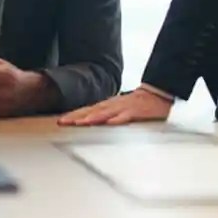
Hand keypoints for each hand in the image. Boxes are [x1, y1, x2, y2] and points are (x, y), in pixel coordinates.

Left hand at [57, 89, 172, 125]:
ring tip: (80, 122)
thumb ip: (105, 115)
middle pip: (91, 111)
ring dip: (92, 117)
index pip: (87, 110)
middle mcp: (112, 105)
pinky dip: (117, 119)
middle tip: (62, 122)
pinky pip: (125, 116)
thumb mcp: (117, 109)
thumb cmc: (136, 105)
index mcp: (108, 106)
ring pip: (105, 113)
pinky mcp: (136, 112)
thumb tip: (89, 121)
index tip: (60, 121)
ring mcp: (123, 108)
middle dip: (76, 116)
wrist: (157, 95)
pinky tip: (109, 123)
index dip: (73, 115)